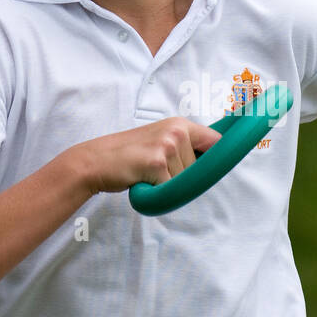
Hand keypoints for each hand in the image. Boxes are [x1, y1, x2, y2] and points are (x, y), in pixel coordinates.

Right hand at [73, 117, 222, 195]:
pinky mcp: (157, 163)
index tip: (220, 165)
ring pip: (185, 181)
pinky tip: (142, 180)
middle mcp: (177, 131)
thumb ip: (184, 146)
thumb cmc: (128, 154)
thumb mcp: (159, 139)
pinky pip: (170, 189)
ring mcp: (167, 146)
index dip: (219, 156)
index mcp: (180, 124)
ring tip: (148, 173)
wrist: (95, 161)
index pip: (216, 141)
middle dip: (182, 176)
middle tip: (157, 169)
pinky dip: (157, 191)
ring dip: (168, 185)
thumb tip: (213, 162)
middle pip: (200, 168)